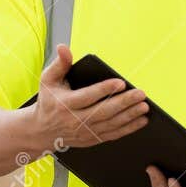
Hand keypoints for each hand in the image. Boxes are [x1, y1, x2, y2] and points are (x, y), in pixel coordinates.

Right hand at [30, 44, 147, 151]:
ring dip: (130, 116)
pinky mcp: (92, 139)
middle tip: (140, 94)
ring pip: (111, 124)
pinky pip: (113, 134)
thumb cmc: (48, 101)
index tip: (120, 83)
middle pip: (103, 112)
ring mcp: (85, 132)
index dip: (104, 90)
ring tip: (144, 106)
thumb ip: (59, 63)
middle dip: (124, 102)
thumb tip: (64, 48)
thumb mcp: (48, 80)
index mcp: (65, 104)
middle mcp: (75, 120)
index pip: (88, 96)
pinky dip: (129, 128)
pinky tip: (141, 120)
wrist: (41, 130)